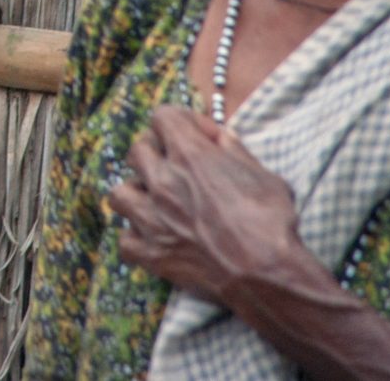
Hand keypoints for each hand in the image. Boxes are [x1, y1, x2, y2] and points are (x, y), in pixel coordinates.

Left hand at [108, 105, 306, 302]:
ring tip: (155, 202)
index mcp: (190, 156)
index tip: (200, 137)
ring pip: (119, 194)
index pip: (163, 116)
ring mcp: (152, 218)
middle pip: (136, 151)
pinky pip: (124, 240)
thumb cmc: (270, 222)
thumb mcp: (263, 174)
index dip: (182, 121)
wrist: (265, 273)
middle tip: (174, 165)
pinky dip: (135, 238)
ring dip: (136, 194)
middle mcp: (163, 182)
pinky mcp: (151, 253)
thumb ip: (235, 151)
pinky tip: (153, 238)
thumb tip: (221, 136)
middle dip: (155, 152)